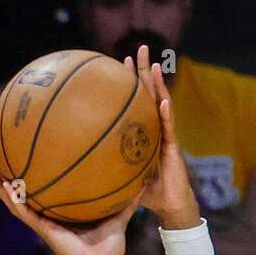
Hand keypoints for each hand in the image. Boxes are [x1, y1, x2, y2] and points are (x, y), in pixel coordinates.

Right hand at [0, 166, 141, 254]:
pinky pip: (23, 211)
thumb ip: (127, 202)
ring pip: (16, 202)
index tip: (23, 163)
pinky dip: (11, 199)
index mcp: (62, 213)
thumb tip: (141, 184)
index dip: (32, 180)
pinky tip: (2, 186)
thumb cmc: (107, 249)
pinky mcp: (42, 229)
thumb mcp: (118, 219)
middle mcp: (48, 216)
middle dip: (7, 183)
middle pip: (23, 195)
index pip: (43, 193)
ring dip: (0, 188)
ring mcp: (42, 222)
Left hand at [124, 46, 199, 228]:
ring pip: (163, 104)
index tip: (122, 62)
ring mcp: (166, 136)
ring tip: (155, 64)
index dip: (130, 82)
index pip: (136, 101)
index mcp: (145, 131)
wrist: (170, 206)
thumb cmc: (147, 193)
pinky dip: (167, 115)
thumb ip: (108, 164)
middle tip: (140, 48)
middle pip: (150, 94)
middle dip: (146, 70)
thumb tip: (81, 162)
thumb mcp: (122, 175)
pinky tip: (164, 101)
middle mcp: (156, 129)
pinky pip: (170, 129)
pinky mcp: (174, 149)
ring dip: (159, 85)